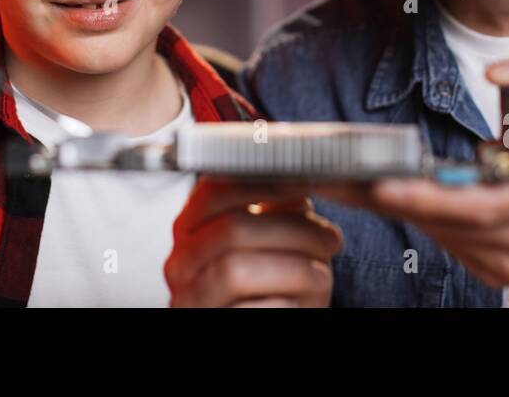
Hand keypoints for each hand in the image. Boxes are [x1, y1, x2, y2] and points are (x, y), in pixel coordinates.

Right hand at [165, 178, 342, 306]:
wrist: (267, 319)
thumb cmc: (271, 286)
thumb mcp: (272, 242)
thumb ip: (276, 211)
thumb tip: (297, 183)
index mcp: (191, 231)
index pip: (212, 192)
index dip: (261, 184)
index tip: (302, 187)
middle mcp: (179, 264)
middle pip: (230, 228)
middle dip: (292, 230)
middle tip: (329, 239)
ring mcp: (189, 299)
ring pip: (235, 270)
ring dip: (293, 268)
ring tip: (321, 274)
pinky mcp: (209, 325)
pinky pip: (251, 310)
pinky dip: (286, 304)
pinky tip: (303, 303)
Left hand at [316, 42, 508, 290]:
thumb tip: (495, 70)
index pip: (478, 205)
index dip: (425, 195)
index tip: (381, 182)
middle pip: (445, 223)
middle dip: (387, 197)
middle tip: (336, 177)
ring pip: (443, 236)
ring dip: (400, 207)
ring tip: (350, 181)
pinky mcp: (507, 273)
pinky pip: (453, 244)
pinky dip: (428, 218)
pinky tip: (404, 192)